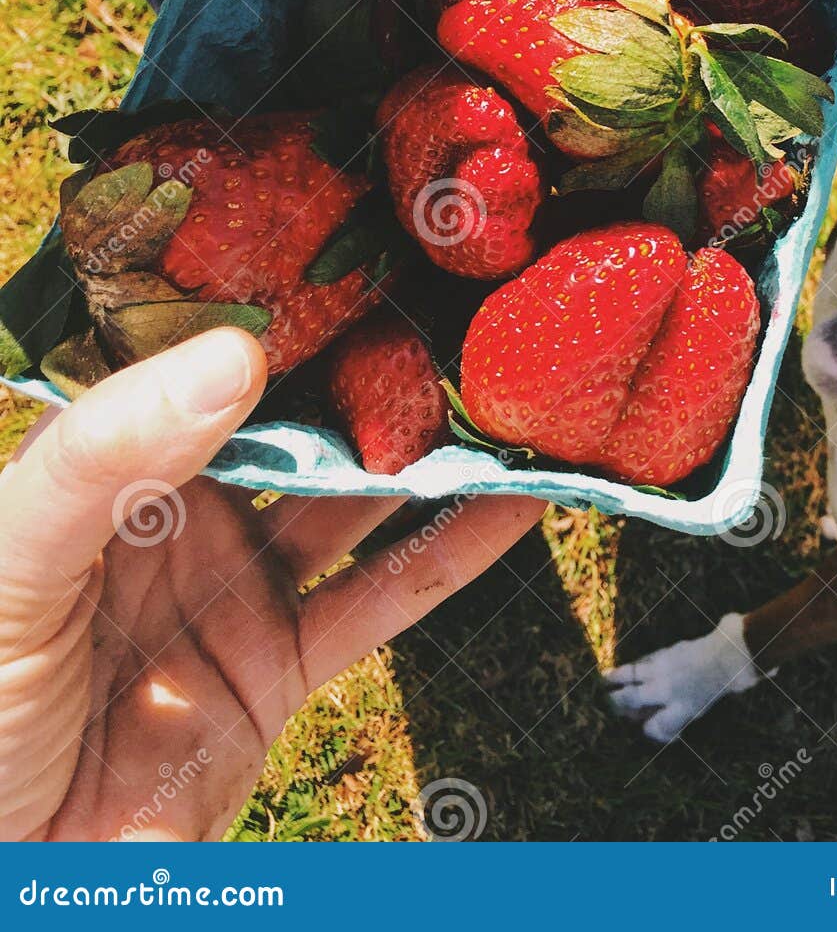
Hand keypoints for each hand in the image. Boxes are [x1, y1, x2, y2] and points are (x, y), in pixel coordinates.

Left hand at [0, 329, 541, 840]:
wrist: (8, 884)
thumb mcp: (9, 566)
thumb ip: (107, 458)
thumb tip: (236, 354)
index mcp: (103, 468)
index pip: (193, 365)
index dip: (263, 307)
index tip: (340, 241)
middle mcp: (175, 515)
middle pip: (286, 423)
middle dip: (357, 366)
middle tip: (442, 296)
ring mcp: (232, 591)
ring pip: (348, 501)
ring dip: (419, 450)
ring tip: (494, 383)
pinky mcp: (276, 671)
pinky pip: (380, 602)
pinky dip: (452, 554)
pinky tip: (514, 501)